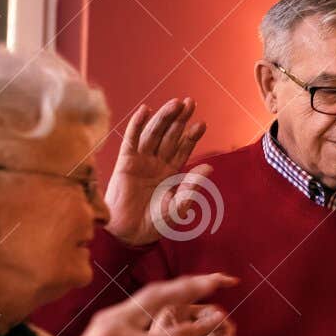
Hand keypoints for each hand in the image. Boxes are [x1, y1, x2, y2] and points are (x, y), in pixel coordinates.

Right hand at [106, 98, 209, 245]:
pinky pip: (132, 140)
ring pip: (154, 134)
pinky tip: (146, 110)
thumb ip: (193, 185)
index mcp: (171, 172)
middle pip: (170, 136)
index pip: (183, 149)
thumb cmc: (156, 223)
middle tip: (191, 102)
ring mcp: (141, 161)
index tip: (202, 123)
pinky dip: (137, 124)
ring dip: (164, 117)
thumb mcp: (180, 205)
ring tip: (176, 103)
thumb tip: (210, 166)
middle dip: (180, 119)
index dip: (192, 135)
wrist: (132, 233)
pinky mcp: (126, 163)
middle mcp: (156, 163)